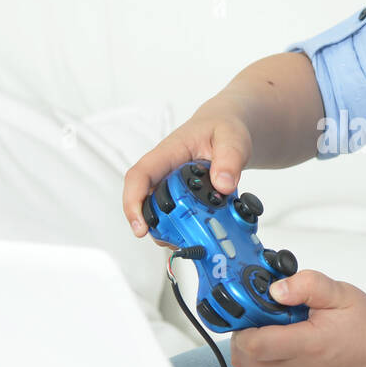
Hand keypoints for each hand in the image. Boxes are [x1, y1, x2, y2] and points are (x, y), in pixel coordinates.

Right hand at [121, 98, 252, 244]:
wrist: (229, 129)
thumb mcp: (232, 137)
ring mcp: (171, 186)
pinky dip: (193, 227)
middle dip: (160, 226)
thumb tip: (223, 185)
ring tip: (201, 234)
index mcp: (168, 153)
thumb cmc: (224, 127)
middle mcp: (164, 172)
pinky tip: (210, 228)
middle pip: (147, 204)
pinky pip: (180, 217)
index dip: (133, 203)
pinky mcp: (182, 198)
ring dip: (178, 230)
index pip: (139, 176)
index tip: (140, 227)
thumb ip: (230, 158)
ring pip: (162, 215)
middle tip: (183, 238)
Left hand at [229, 269, 365, 366]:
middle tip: (262, 319)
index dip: (244, 325)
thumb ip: (306, 285)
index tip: (252, 310)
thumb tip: (276, 289)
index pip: (254, 345)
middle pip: (246, 362)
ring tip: (277, 332)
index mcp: (309, 346)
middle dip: (244, 338)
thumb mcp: (341, 293)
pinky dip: (270, 366)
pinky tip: (290, 349)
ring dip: (254, 353)